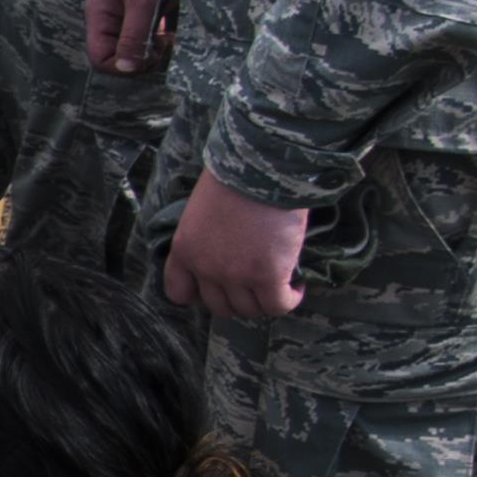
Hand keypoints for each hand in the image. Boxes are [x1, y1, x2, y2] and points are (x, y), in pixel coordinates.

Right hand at [84, 0, 171, 76]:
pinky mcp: (138, 12)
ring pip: (132, 48)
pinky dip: (157, 38)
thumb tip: (125, 69)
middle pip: (117, 56)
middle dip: (140, 57)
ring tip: (169, 34)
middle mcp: (107, 19)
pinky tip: (169, 28)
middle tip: (163, 45)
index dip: (122, 66)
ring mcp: (123, 16)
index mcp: (99, 16)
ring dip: (151, 48)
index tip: (149, 56)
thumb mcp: (143, 3)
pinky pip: (143, 36)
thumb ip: (133, 37)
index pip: (100, 58)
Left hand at [161, 177, 312, 321]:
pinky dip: (289, 300)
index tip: (218, 289)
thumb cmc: (235, 177)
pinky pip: (277, 305)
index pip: (179, 292)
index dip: (199, 296)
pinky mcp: (268, 276)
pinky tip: (296, 287)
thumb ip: (206, 238)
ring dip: (264, 301)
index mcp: (185, 249)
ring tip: (278, 285)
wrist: (261, 167)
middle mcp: (206, 267)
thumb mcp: (202, 209)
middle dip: (237, 299)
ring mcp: (236, 275)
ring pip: (249, 309)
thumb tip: (226, 251)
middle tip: (255, 285)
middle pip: (219, 306)